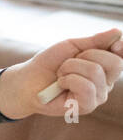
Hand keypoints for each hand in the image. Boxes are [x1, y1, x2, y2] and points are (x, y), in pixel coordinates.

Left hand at [0, 27, 122, 118]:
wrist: (26, 81)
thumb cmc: (49, 63)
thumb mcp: (72, 46)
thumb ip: (95, 41)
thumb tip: (118, 32)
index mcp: (105, 67)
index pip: (122, 56)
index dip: (120, 47)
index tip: (114, 44)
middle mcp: (106, 82)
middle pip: (115, 63)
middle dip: (87, 55)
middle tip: (68, 61)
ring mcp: (99, 96)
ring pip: (96, 72)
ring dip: (71, 67)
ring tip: (61, 73)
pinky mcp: (88, 106)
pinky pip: (87, 87)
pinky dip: (69, 80)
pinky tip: (60, 84)